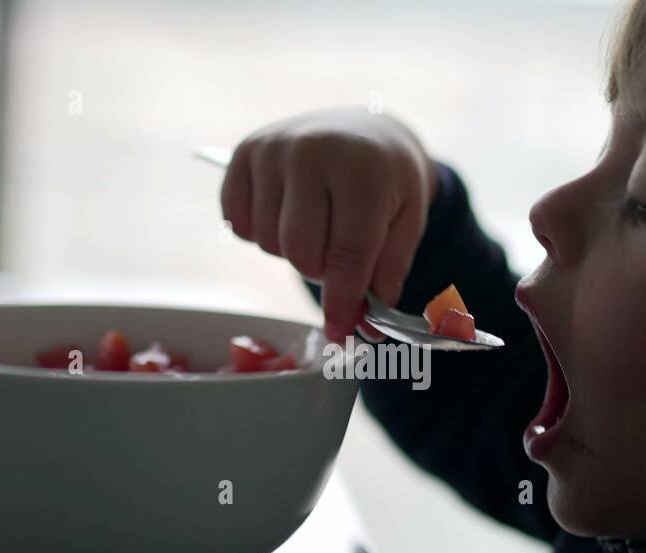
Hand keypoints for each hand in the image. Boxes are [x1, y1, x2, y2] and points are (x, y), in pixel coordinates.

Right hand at [220, 107, 437, 341]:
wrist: (362, 129)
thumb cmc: (387, 182)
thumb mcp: (407, 220)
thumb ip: (388, 273)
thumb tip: (364, 326)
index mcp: (363, 169)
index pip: (348, 252)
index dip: (343, 299)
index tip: (340, 331)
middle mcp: (312, 151)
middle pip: (300, 251)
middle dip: (319, 271)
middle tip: (338, 256)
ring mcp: (272, 149)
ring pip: (269, 242)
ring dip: (292, 251)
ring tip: (316, 224)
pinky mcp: (243, 152)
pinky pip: (239, 224)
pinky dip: (261, 233)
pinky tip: (286, 211)